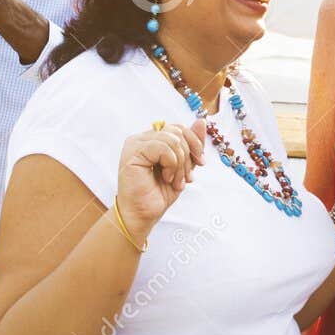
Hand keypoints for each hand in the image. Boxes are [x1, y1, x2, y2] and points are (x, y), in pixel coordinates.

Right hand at [115, 119, 206, 242]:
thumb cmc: (159, 192)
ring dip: (180, 164)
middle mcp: (141, 138)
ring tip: (175, 181)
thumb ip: (191, 145)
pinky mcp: (133, 153)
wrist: (143, 214)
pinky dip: (171, 164)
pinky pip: (163, 147)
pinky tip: (165, 177)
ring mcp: (135, 144)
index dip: (194, 144)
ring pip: (172, 139)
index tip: (200, 163)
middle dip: (188, 156)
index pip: (179, 128)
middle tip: (187, 177)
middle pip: (177, 131)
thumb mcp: (183, 166)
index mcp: (152, 139)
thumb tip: (201, 121)